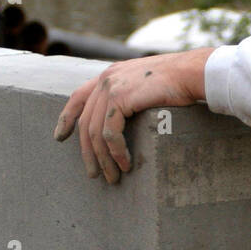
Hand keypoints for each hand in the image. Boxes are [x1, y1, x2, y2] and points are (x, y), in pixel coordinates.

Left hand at [54, 48, 214, 183]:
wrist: (191, 73)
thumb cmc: (177, 81)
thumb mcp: (146, 84)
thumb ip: (131, 93)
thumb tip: (125, 115)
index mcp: (110, 74)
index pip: (78, 96)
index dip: (66, 118)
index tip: (59, 137)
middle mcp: (106, 79)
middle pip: (86, 122)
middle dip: (87, 152)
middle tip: (94, 174)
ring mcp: (111, 87)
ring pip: (96, 132)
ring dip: (103, 159)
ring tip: (112, 176)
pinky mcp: (120, 98)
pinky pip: (110, 133)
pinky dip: (116, 153)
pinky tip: (125, 164)